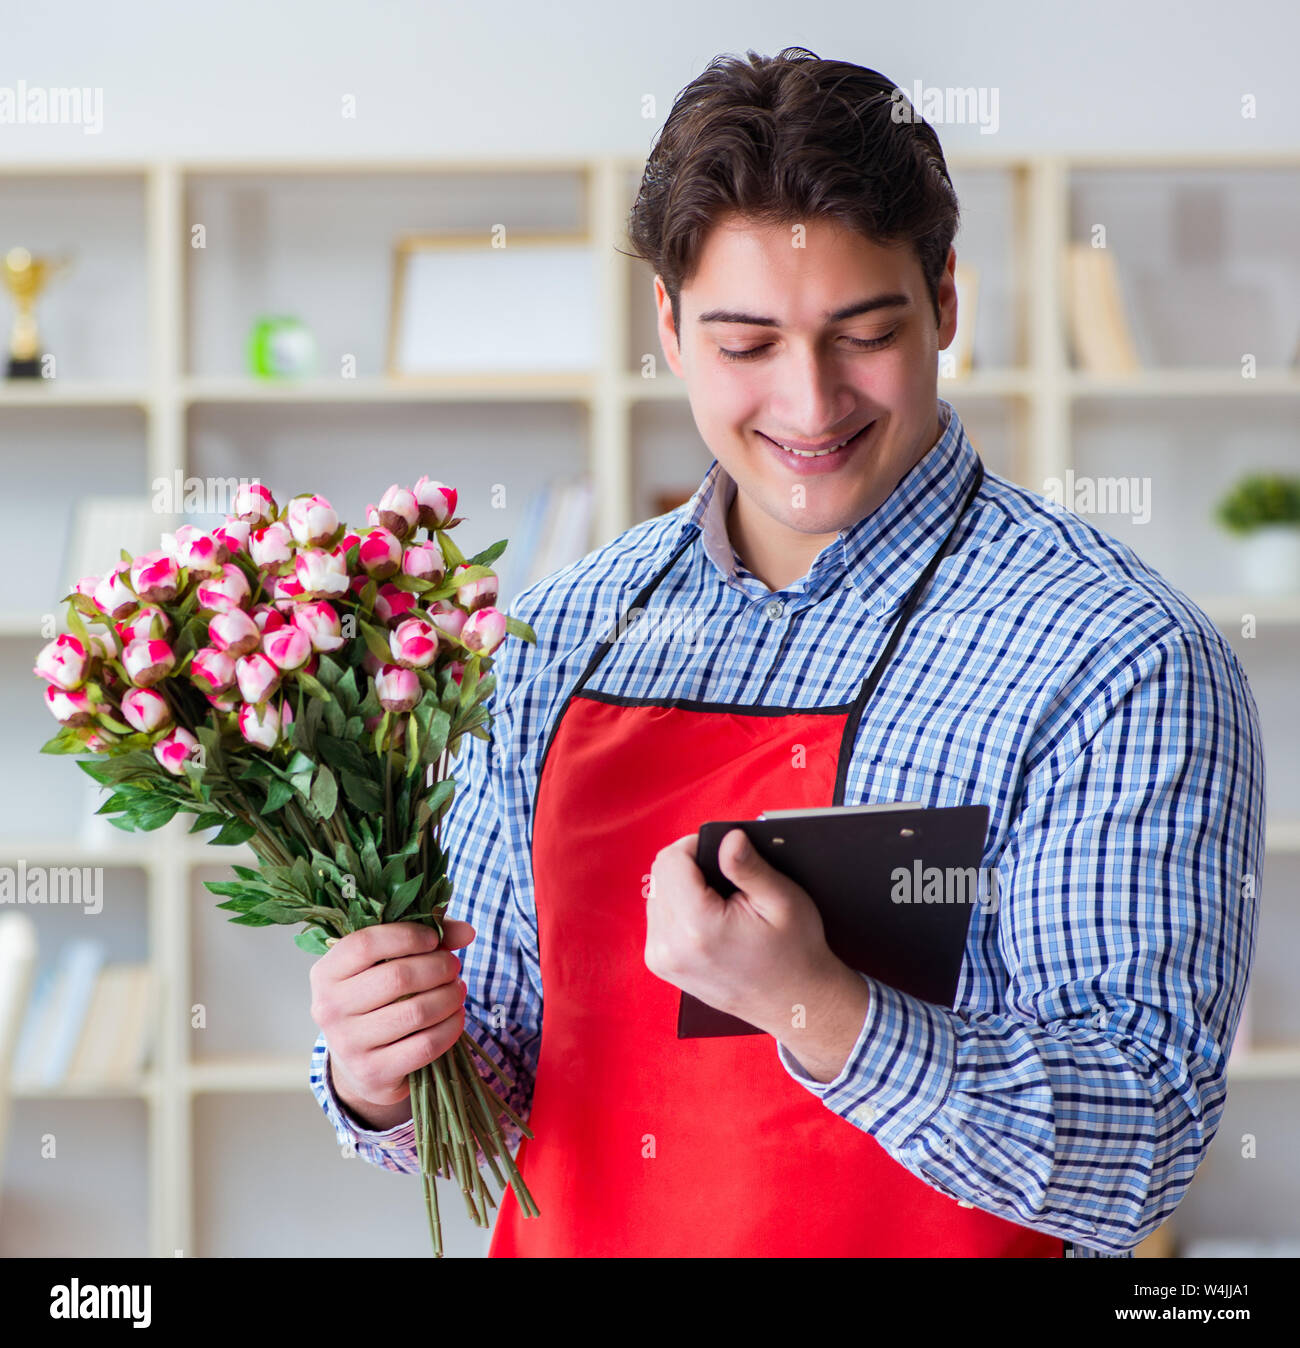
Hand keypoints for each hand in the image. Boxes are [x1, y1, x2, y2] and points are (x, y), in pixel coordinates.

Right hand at [309, 919, 475, 1122]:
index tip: (434, 938)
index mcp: (326, 973)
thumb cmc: (377, 1000)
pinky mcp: (372, 1073)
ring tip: (457, 990)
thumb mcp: (386, 964)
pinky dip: (450, 1027)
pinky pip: (425, 1046)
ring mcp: (348, 1045)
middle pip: (397, 977)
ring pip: (415, 1012)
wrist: (359, 1064)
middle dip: (438, 967)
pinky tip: (456, 1016)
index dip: (407, 936)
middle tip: (454, 966)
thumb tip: (466, 932)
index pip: (365, 944)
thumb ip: (425, 939)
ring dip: (449, 996)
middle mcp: (328, 1009)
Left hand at [644, 827, 841, 1035]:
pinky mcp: (660, 964)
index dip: (696, 845)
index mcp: (698, 927)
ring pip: (656, 893)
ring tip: (719, 901)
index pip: (671, 860)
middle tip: (725, 878)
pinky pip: (658, 916)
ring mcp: (661, 958)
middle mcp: (670, 946)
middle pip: (660, 874)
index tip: (722, 853)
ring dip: (682, 886)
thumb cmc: (794, 952)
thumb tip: (728, 837)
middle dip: (689, 866)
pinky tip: (707, 917)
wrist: (792, 1003)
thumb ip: (749, 866)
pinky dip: (679, 907)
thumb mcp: (782, 901)